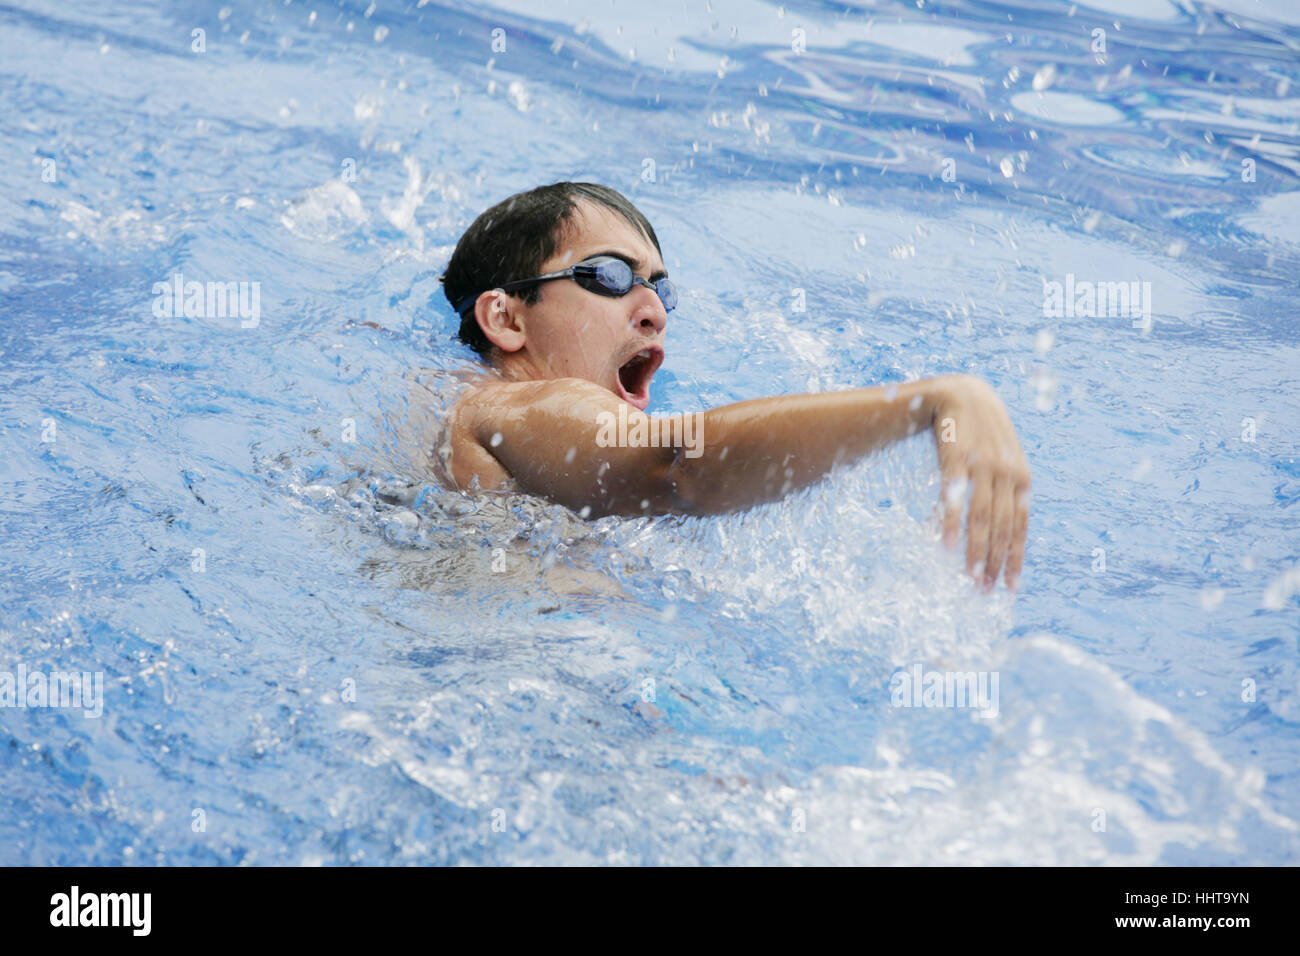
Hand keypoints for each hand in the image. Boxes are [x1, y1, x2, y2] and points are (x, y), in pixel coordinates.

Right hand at [931, 375, 1030, 591]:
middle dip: (994, 562)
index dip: (1014, 559)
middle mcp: (1007, 474)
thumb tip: (1003, 528)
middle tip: (984, 591)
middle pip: (1002, 528)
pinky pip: (956, 498)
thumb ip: (1006, 490)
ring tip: (970, 577)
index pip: (1020, 528)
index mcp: (1022, 479)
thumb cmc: (982, 433)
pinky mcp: (957, 459)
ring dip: (976, 551)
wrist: (962, 393)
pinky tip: (947, 545)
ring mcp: (983, 466)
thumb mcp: (1003, 460)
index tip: (1008, 587)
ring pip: (982, 517)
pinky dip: (953, 524)